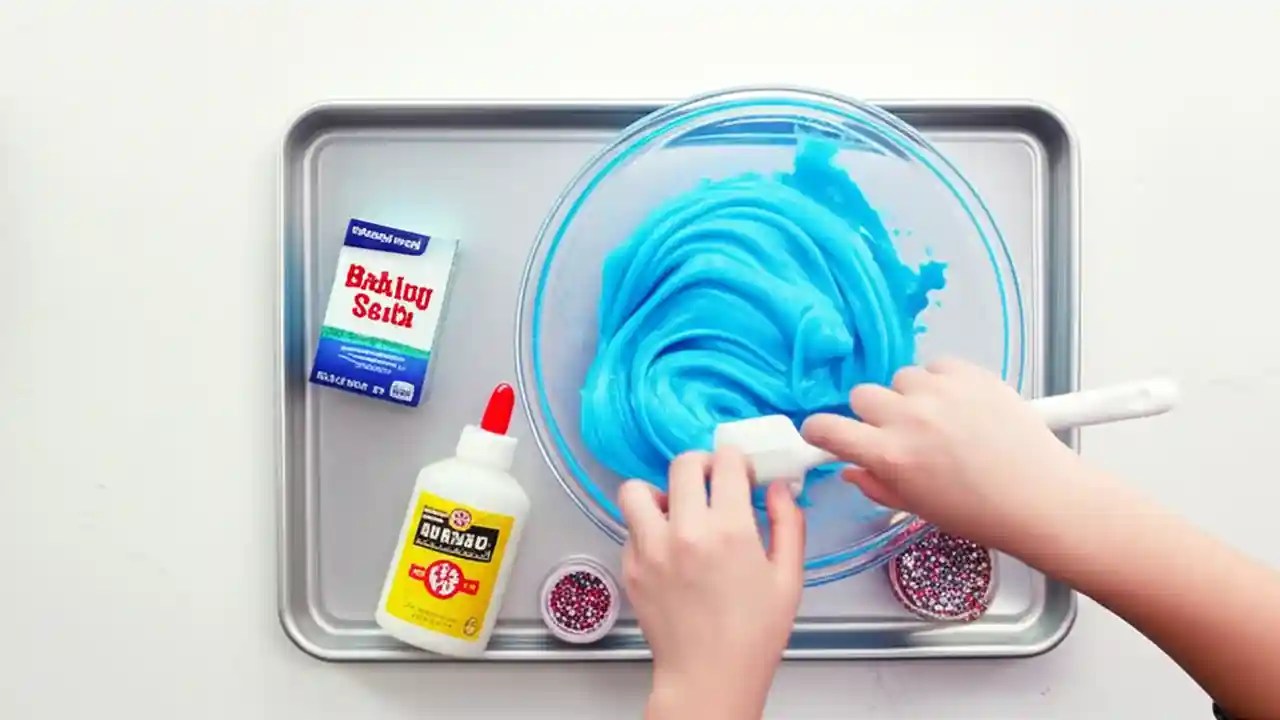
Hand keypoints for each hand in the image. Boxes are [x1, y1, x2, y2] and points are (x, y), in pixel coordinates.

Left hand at [619, 449, 804, 719]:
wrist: (709, 677)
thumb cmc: (752, 636)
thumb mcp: (788, 578)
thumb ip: (788, 523)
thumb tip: (779, 487)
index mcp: (730, 530)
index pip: (727, 462)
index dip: (737, 460)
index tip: (742, 472)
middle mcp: (686, 532)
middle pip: (683, 464)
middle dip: (702, 465)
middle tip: (712, 482)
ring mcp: (651, 549)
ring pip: (637, 489)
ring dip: (660, 491)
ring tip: (677, 508)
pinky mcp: (631, 567)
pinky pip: (630, 527)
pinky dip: (647, 526)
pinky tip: (669, 545)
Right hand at [800, 357, 1086, 553]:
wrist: (1040, 498)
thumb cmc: (981, 511)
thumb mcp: (917, 508)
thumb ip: (876, 485)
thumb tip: (852, 468)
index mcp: (889, 456)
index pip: (827, 429)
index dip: (821, 432)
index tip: (825, 433)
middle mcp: (908, 419)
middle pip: (861, 396)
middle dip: (873, 414)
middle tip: (898, 431)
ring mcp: (939, 392)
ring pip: (900, 378)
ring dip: (910, 396)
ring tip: (939, 419)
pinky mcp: (969, 374)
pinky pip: (936, 365)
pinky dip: (941, 381)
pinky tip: (959, 405)